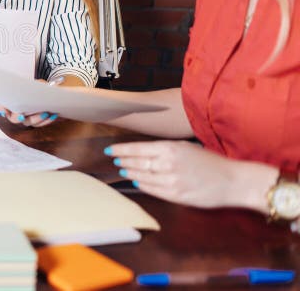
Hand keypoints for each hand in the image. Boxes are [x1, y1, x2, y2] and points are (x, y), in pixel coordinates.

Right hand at [2, 77, 62, 127]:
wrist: (49, 91)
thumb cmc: (37, 86)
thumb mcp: (32, 84)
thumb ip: (26, 87)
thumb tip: (25, 89)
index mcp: (13, 102)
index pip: (3, 107)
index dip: (3, 110)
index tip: (4, 111)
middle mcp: (17, 113)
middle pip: (14, 119)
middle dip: (18, 118)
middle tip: (23, 116)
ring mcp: (27, 119)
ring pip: (28, 123)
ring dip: (36, 119)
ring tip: (45, 113)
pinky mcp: (37, 122)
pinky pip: (40, 124)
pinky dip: (47, 120)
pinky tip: (53, 115)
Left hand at [105, 140, 241, 208]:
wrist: (233, 181)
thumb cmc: (211, 162)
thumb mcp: (186, 148)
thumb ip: (165, 149)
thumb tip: (143, 152)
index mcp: (171, 148)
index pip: (138, 149)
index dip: (121, 150)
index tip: (110, 151)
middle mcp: (168, 164)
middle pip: (136, 163)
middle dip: (124, 162)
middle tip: (116, 160)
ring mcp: (171, 181)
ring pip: (141, 177)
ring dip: (130, 174)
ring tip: (124, 170)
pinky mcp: (175, 195)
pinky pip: (151, 190)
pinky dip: (141, 185)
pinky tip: (136, 182)